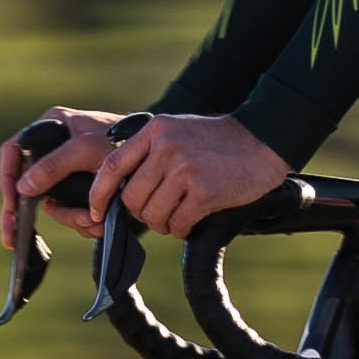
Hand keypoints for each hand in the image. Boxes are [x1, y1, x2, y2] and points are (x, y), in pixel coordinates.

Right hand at [0, 107, 132, 247]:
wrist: (160, 158)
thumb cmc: (125, 140)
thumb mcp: (87, 150)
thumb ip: (54, 165)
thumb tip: (21, 189)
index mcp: (50, 128)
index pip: (13, 152)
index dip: (6, 178)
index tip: (10, 204)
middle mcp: (55, 150)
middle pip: (28, 187)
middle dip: (30, 213)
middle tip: (13, 239)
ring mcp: (69, 174)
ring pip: (53, 206)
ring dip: (69, 219)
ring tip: (91, 220)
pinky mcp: (84, 192)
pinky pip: (72, 213)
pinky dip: (83, 222)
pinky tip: (98, 223)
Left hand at [89, 113, 293, 242]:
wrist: (262, 141)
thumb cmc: (216, 141)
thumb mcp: (176, 130)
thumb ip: (147, 151)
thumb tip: (117, 188)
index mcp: (155, 132)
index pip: (111, 167)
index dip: (99, 195)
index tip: (97, 212)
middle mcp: (166, 148)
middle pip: (132, 199)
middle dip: (142, 213)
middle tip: (160, 210)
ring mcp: (185, 170)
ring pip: (153, 216)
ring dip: (165, 223)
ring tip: (180, 213)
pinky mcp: (204, 192)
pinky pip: (178, 224)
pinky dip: (182, 228)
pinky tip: (194, 218)